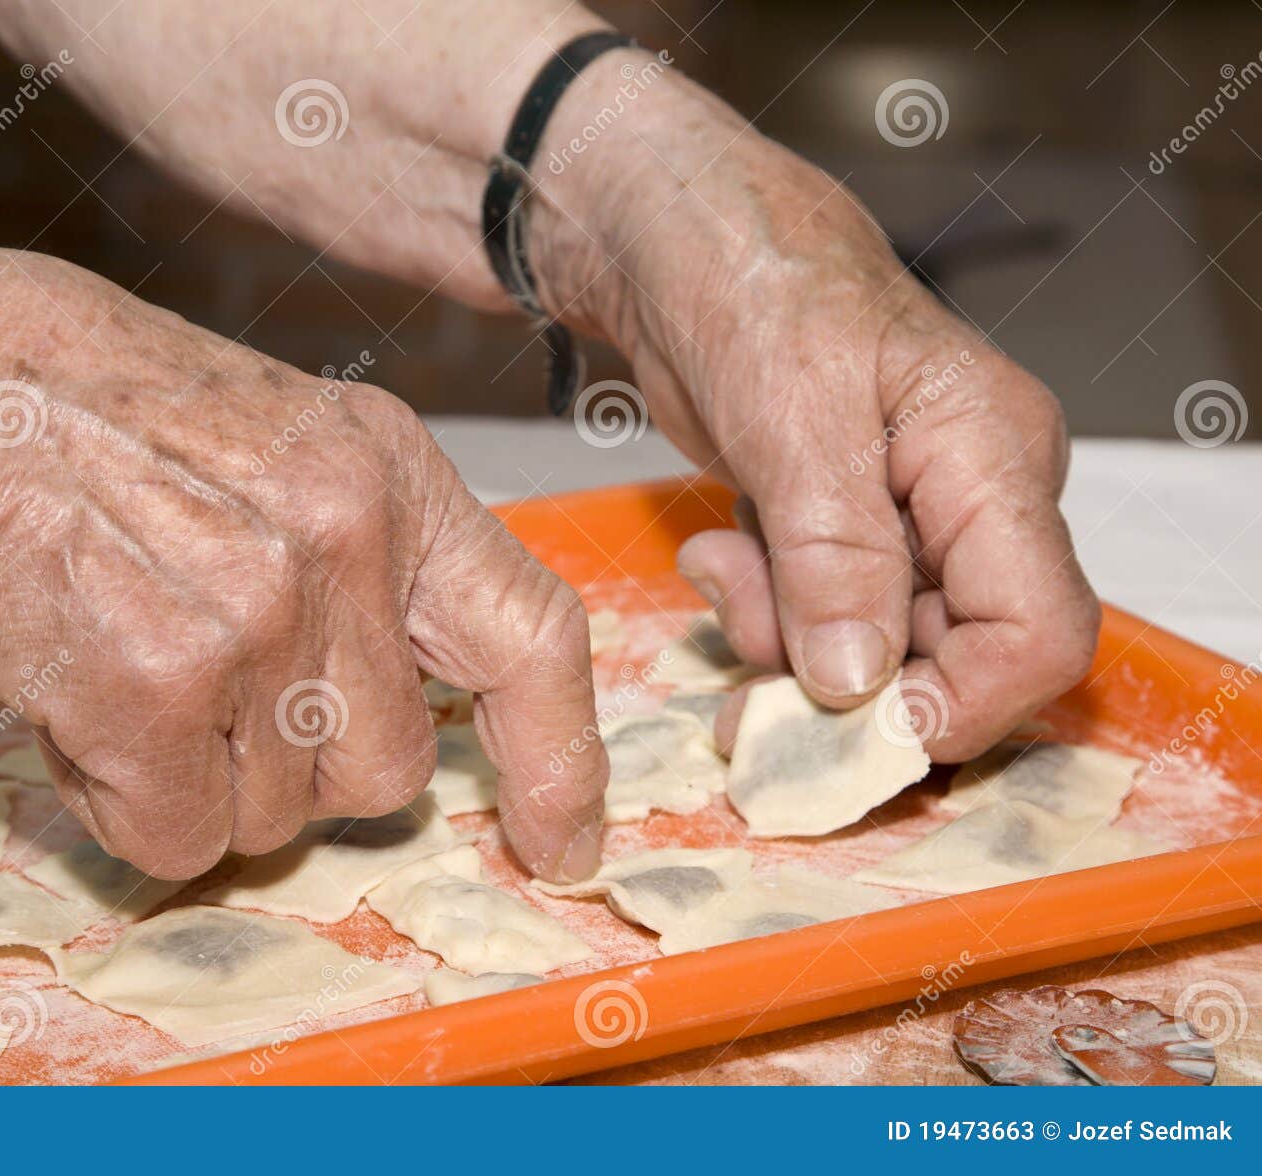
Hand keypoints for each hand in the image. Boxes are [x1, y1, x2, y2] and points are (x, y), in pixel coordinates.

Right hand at [0, 252, 607, 879]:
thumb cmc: (62, 396)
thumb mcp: (264, 432)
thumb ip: (349, 554)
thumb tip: (385, 687)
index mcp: (385, 474)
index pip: (530, 636)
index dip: (559, 756)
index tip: (562, 837)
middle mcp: (342, 542)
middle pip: (382, 767)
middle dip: (299, 764)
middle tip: (201, 690)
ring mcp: (253, 616)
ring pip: (273, 813)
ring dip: (195, 777)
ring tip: (116, 659)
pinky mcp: (152, 688)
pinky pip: (177, 836)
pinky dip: (122, 803)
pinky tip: (75, 706)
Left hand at [533, 64, 1099, 758]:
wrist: (679, 243)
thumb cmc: (748, 281)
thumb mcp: (789, 408)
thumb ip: (833, 549)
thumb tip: (860, 681)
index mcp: (994, 457)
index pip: (1040, 630)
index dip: (960, 703)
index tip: (850, 723)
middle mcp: (973, 501)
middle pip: (957, 659)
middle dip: (847, 679)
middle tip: (745, 635)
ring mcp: (911, 522)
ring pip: (880, 653)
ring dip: (789, 642)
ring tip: (721, 565)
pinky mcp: (848, 534)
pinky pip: (825, 622)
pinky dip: (768, 615)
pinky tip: (719, 554)